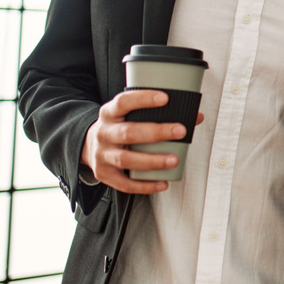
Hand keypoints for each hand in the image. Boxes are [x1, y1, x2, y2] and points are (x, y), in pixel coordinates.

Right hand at [81, 90, 204, 193]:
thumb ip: (158, 113)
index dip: (143, 99)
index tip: (165, 98)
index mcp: (109, 113)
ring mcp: (102, 155)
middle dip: (156, 133)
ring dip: (152, 161)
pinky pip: (125, 183)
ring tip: (174, 160)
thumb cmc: (119, 127)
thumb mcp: (129, 114)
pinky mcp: (104, 174)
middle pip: (128, 133)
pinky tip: (163, 183)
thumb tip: (196, 116)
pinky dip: (145, 185)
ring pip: (126, 159)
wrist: (88, 146)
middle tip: (180, 131)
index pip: (123, 102)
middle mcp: (103, 133)